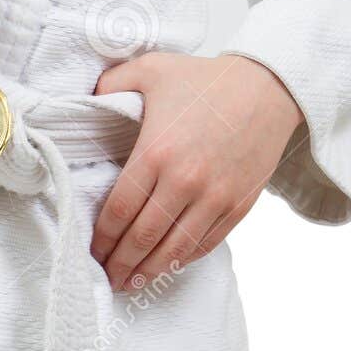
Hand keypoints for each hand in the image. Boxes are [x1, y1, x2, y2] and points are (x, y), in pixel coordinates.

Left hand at [90, 51, 303, 291]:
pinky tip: (169, 265)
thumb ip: (111, 83)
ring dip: (150, 271)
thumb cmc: (205, 79)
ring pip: (175, 250)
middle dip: (121, 263)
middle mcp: (184, 181)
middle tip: (106, 276)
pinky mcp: (237, 207)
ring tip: (132, 282)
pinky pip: (205, 243)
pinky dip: (184, 260)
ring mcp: (214, 198)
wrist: (265, 89)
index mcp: (156, 152)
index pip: (120, 209)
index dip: (103, 237)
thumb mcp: (150, 69)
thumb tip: (85, 99)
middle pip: (143, 238)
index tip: (91, 249)